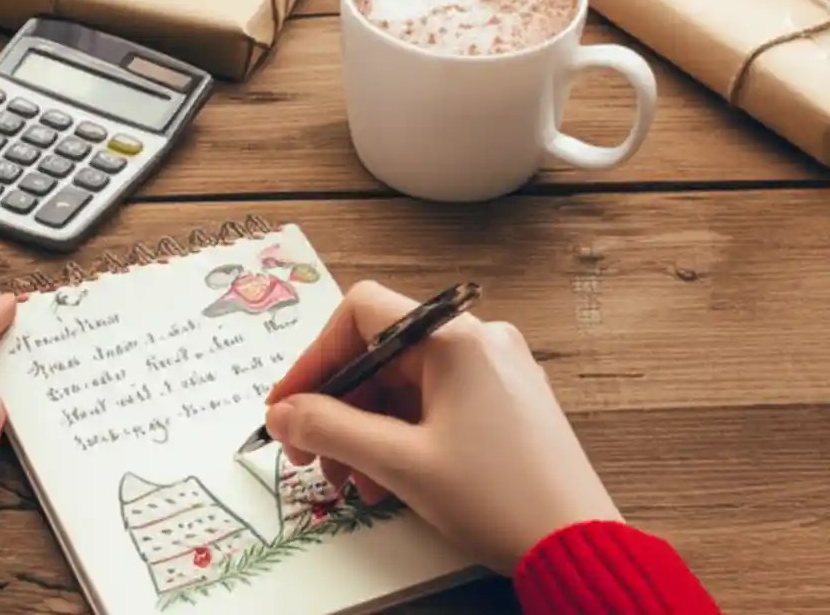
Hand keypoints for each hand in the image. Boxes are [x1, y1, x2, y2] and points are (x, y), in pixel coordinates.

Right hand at [264, 281, 619, 573]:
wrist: (580, 549)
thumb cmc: (498, 499)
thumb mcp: (400, 463)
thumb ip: (330, 429)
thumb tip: (282, 414)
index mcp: (456, 338)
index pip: (361, 313)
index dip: (315, 358)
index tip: (287, 406)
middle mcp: (479, 341)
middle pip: (380, 353)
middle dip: (336, 407)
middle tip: (307, 457)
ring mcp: (496, 371)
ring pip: (404, 384)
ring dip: (365, 430)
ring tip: (349, 482)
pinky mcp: (506, 402)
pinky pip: (434, 404)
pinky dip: (401, 436)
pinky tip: (386, 480)